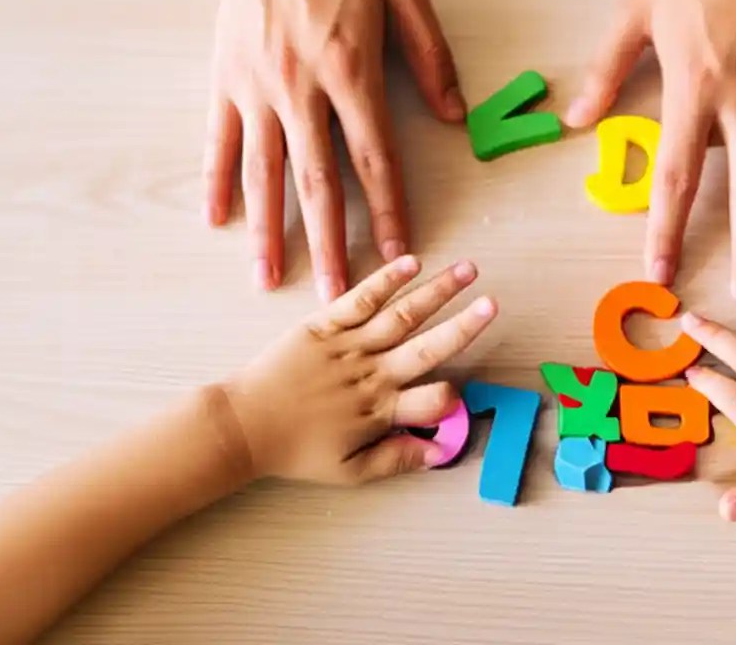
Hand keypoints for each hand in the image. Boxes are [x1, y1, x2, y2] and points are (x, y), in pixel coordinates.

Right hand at [205, 0, 464, 300]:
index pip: (376, 160)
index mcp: (352, 74)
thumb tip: (453, 114)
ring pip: (265, 173)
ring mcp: (258, 88)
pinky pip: (218, 140)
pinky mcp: (225, 78)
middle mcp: (302, 91)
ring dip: (269, 231)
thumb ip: (431, 59)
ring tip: (270, 278)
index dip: (390, 212)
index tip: (400, 254)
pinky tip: (216, 220)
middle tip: (335, 296)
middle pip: (319, 184)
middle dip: (330, 245)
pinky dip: (217, 182)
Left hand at [221, 255, 495, 483]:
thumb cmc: (295, 451)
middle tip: (493, 304)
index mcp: (379, 412)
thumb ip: (397, 461)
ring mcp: (348, 347)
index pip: (431, 401)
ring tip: (468, 272)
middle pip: (426, 348)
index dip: (451, 400)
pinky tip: (411, 263)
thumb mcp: (349, 472)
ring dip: (438, 292)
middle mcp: (370, 375)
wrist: (242, 425)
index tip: (462, 394)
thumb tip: (441, 453)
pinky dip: (386, 280)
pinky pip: (360, 300)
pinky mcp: (323, 327)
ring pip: (401, 316)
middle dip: (463, 325)